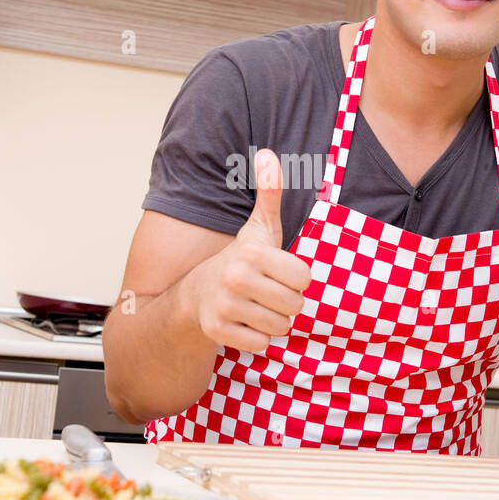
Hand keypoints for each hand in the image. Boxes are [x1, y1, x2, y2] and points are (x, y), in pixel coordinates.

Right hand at [189, 148, 312, 352]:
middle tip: (268, 294)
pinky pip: (261, 344)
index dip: (296, 279)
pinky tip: (245, 324)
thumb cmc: (239, 261)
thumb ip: (269, 194)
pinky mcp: (216, 331)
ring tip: (257, 308)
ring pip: (280, 328)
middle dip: (286, 303)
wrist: (194, 294)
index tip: (278, 274)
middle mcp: (235, 278)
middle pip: (295, 306)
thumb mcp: (258, 228)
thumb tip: (269, 154)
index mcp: (252, 252)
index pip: (305, 278)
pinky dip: (257, 339)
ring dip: (273, 322)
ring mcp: (224, 306)